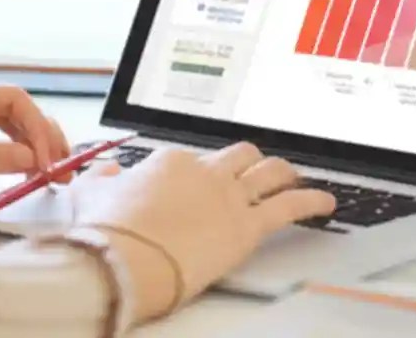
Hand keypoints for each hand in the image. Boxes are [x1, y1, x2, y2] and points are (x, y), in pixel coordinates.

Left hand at [0, 80, 71, 191]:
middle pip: (14, 108)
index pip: (16, 100)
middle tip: (61, 169)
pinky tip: (15, 165)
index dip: (39, 130)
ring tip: (46, 171)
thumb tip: (30, 158)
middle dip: (42, 135)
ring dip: (27, 142)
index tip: (48, 163)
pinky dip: (5, 146)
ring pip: (1, 119)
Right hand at [69, 143, 334, 322]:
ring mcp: (228, 196)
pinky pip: (289, 206)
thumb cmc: (105, 230)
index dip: (200, 174)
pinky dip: (311, 201)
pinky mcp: (247, 226)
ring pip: (269, 172)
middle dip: (252, 162)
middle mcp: (204, 171)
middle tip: (260, 170)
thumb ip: (100, 179)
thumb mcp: (89, 194)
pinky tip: (326, 204)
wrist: (123, 258)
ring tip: (298, 178)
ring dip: (286, 173)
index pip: (194, 160)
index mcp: (169, 162)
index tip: (200, 187)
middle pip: (240, 156)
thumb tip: (108, 172)